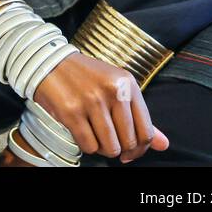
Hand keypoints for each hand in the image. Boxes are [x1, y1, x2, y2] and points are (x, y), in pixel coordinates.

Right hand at [21, 52, 168, 162]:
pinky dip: (86, 145)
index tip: (129, 151)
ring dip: (102, 148)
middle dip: (119, 149)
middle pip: (128, 142)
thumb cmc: (85, 77)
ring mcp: (91, 101)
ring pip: (109, 147)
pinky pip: (88, 145)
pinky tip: (81, 132)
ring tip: (94, 136)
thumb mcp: (116, 89)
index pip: (146, 132)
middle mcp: (112, 91)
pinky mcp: (71, 111)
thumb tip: (164, 145)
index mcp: (128, 84)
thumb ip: (139, 117)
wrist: (48, 61)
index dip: (140, 149)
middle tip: (109, 143)